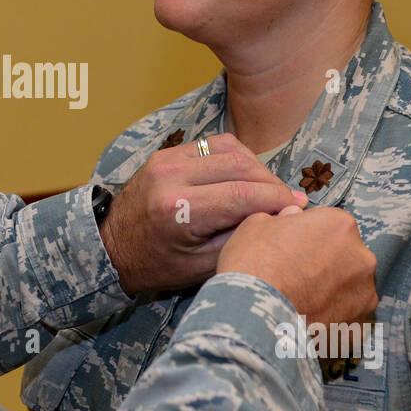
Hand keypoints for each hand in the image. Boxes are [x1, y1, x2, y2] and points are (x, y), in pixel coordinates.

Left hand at [99, 133, 307, 294]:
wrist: (110, 248)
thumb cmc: (156, 265)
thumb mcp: (202, 265)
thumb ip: (243, 237)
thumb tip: (286, 214)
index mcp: (178, 209)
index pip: (243, 194)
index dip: (278, 198)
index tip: (300, 206)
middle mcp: (171, 176)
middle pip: (240, 165)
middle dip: (271, 182)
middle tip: (288, 200)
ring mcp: (166, 159)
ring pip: (229, 148)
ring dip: (256, 167)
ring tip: (268, 190)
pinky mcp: (166, 152)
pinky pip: (212, 144)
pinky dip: (235, 158)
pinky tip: (245, 178)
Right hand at [216, 206, 377, 328]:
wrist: (255, 317)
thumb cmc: (254, 265)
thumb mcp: (257, 224)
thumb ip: (283, 217)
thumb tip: (294, 216)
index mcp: (340, 224)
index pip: (329, 225)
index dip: (307, 237)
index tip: (291, 249)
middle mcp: (362, 256)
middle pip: (345, 255)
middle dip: (326, 263)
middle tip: (295, 277)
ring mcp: (365, 292)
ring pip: (349, 287)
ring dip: (331, 291)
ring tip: (301, 302)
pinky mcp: (360, 324)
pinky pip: (348, 316)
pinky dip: (333, 317)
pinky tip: (309, 319)